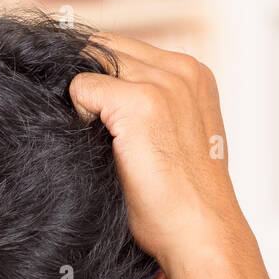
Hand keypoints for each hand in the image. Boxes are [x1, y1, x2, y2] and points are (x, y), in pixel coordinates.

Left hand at [69, 34, 249, 275]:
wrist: (199, 231)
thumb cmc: (181, 200)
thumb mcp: (175, 137)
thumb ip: (151, 106)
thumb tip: (100, 98)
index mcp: (193, 75)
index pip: (126, 49)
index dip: (103, 79)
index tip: (102, 118)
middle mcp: (181, 69)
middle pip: (106, 47)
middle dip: (90, 83)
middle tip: (94, 131)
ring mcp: (162, 82)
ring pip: (93, 63)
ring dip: (87, 101)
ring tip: (105, 144)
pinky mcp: (139, 101)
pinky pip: (81, 87)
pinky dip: (79, 115)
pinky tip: (101, 147)